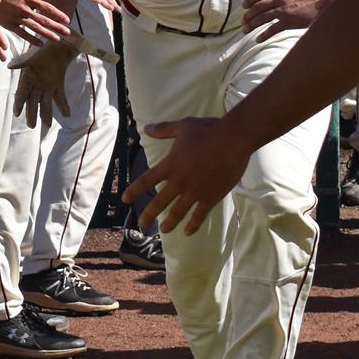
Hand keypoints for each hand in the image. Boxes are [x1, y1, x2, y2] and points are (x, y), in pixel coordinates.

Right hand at [0, 0, 73, 43]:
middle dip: (57, 27)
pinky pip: (23, 34)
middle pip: (44, 20)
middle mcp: (24, 9)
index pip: (47, 8)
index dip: (58, 15)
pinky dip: (32, 39)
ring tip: (57, 39)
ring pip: (35, 28)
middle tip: (67, 33)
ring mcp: (17, 18)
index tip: (67, 20)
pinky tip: (40, 43)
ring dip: (47, 34)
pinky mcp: (9, 24)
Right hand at [10, 40, 75, 126]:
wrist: (60, 44)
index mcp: (27, 78)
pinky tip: (67, 115)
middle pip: (33, 102)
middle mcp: (36, 84)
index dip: (19, 103)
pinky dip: (64, 106)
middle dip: (32, 114)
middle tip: (31, 126)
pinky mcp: (58, 84)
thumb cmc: (43, 48)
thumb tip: (9, 66)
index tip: (16, 113)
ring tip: (48, 125)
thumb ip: (22, 62)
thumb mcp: (32, 55)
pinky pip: (60, 97)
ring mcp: (47, 85)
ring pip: (46, 102)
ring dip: (46, 114)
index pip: (21, 93)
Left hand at [122, 117, 249, 234]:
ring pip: (177, 213)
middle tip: (143, 223)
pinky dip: (193, 225)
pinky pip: (199, 215)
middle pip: (159, 202)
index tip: (125, 199)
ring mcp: (194, 192)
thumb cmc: (208, 131)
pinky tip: (188, 232)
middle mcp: (179, 182)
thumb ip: (164, 130)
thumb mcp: (183, 126)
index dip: (134, 191)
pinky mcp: (210, 197)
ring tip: (164, 230)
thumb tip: (146, 128)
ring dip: (169, 223)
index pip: (146, 180)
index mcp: (170, 165)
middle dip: (149, 214)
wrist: (233, 141)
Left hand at [240, 0, 327, 38]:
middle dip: (248, 14)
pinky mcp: (288, 22)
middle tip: (243, 20)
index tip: (244, 5)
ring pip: (262, 18)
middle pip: (258, 6)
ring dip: (251, 24)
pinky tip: (257, 40)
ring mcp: (283, 10)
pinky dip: (263, 35)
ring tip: (245, 30)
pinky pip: (272, 29)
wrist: (326, 4)